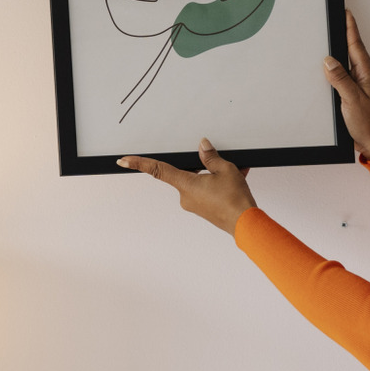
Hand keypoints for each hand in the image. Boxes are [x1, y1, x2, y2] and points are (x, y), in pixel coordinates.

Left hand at [119, 138, 257, 234]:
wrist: (246, 224)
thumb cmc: (235, 200)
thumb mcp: (225, 170)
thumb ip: (211, 156)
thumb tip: (203, 146)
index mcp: (186, 185)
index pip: (157, 170)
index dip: (139, 164)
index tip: (123, 160)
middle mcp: (186, 197)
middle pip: (187, 172)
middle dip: (204, 166)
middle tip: (222, 166)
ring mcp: (195, 205)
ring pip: (200, 181)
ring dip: (215, 175)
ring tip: (234, 174)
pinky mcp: (204, 209)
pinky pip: (207, 190)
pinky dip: (219, 184)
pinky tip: (234, 181)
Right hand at [322, 9, 369, 158]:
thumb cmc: (368, 124)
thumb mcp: (352, 100)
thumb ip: (340, 79)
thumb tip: (328, 60)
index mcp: (367, 73)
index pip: (356, 45)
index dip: (350, 28)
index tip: (345, 12)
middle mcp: (364, 75)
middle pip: (351, 49)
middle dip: (343, 33)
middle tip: (335, 18)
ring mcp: (360, 84)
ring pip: (346, 62)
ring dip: (338, 51)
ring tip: (329, 37)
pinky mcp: (354, 93)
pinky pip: (343, 75)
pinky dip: (335, 68)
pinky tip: (327, 68)